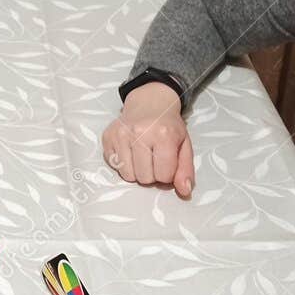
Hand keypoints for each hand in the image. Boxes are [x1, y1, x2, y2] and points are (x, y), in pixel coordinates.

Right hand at [102, 82, 192, 197]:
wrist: (149, 104)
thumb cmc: (167, 126)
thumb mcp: (184, 145)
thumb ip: (185, 170)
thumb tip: (184, 191)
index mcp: (163, 135)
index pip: (163, 176)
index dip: (167, 173)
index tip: (167, 162)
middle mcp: (140, 133)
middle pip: (144, 178)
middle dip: (151, 174)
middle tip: (154, 159)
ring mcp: (121, 134)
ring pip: (127, 175)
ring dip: (136, 171)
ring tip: (142, 157)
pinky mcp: (108, 137)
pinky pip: (114, 166)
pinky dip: (123, 164)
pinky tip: (130, 151)